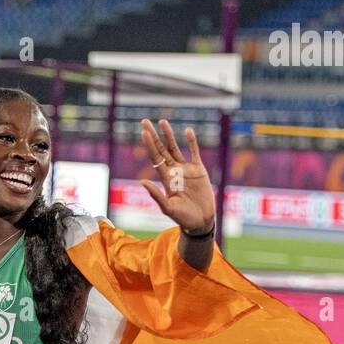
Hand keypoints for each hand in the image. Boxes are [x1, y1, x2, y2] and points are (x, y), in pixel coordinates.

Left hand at [139, 119, 215, 233]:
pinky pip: (194, 152)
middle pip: (161, 149)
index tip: (144, 132)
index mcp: (165, 179)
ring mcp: (186, 169)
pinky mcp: (199, 170)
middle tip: (144, 122)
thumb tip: (142, 181)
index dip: (149, 145)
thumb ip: (156, 195)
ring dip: (169, 135)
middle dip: (153, 136)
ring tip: (162, 121)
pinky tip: (187, 131)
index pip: (155, 158)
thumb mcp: (168, 208)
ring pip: (175, 148)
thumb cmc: (183, 218)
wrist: (200, 222)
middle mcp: (174, 171)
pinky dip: (192, 142)